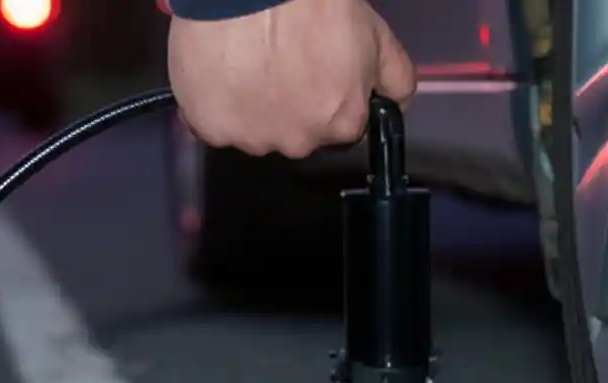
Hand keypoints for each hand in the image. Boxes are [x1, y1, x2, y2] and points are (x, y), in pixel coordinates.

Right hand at [167, 0, 415, 157]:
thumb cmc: (316, 6)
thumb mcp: (376, 35)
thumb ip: (395, 78)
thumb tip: (396, 104)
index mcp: (342, 125)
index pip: (339, 128)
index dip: (328, 98)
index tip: (314, 71)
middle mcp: (299, 143)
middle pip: (294, 134)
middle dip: (289, 107)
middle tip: (277, 63)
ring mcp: (252, 139)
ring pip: (252, 131)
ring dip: (250, 107)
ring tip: (245, 64)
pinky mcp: (212, 129)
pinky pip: (214, 123)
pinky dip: (216, 104)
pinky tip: (221, 71)